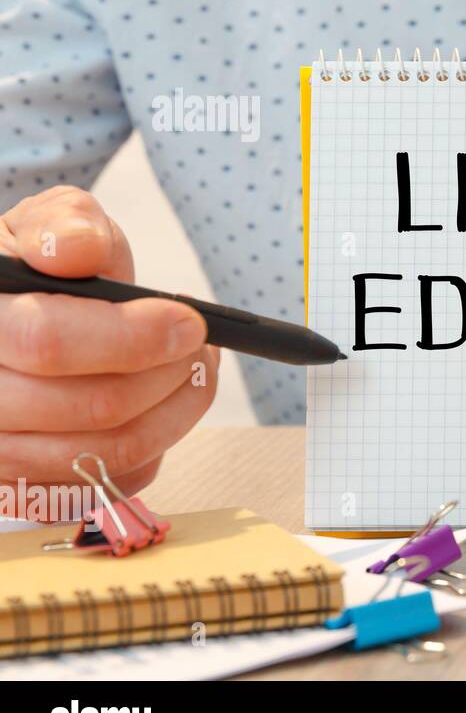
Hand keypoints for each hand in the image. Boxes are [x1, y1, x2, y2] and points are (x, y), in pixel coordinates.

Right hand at [0, 187, 218, 514]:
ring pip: (108, 453)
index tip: (189, 323)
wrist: (16, 313)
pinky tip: (162, 405)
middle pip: (91, 407)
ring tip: (193, 368)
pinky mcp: (23, 487)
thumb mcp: (48, 225)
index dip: (131, 336)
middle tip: (200, 345)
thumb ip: (64, 225)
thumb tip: (79, 249)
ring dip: (174, 411)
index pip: (47, 342)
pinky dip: (153, 447)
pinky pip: (108, 485)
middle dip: (168, 374)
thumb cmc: (40, 266)